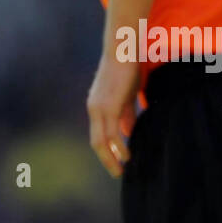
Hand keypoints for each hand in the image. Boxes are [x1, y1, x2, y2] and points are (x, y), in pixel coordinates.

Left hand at [86, 52, 140, 177]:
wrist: (123, 49)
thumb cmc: (126, 69)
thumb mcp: (126, 96)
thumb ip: (126, 114)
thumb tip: (127, 133)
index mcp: (96, 106)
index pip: (98, 135)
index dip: (107, 151)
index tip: (117, 163)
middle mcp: (94, 109)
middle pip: (97, 143)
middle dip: (107, 159)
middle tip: (117, 173)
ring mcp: (100, 108)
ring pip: (102, 141)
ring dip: (111, 158)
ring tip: (121, 170)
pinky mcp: (109, 106)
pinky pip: (112, 133)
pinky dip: (118, 147)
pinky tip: (126, 155)